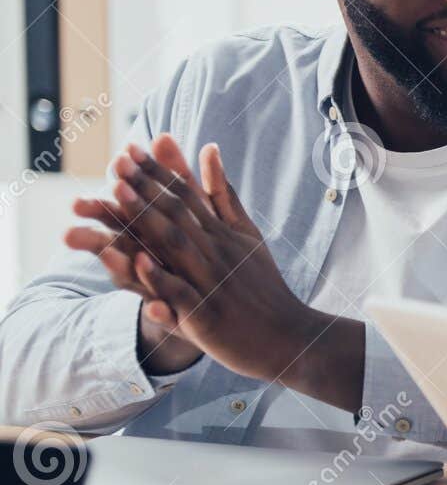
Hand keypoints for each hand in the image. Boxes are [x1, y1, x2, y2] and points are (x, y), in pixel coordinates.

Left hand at [68, 139, 352, 399]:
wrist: (291, 336)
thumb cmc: (266, 287)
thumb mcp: (248, 235)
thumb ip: (223, 195)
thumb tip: (208, 148)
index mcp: (224, 234)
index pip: (187, 196)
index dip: (158, 172)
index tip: (132, 148)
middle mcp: (217, 252)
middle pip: (177, 213)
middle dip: (145, 185)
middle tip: (117, 160)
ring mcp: (212, 283)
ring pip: (175, 245)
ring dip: (146, 218)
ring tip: (119, 192)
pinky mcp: (207, 316)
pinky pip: (180, 293)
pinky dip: (160, 277)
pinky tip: (138, 261)